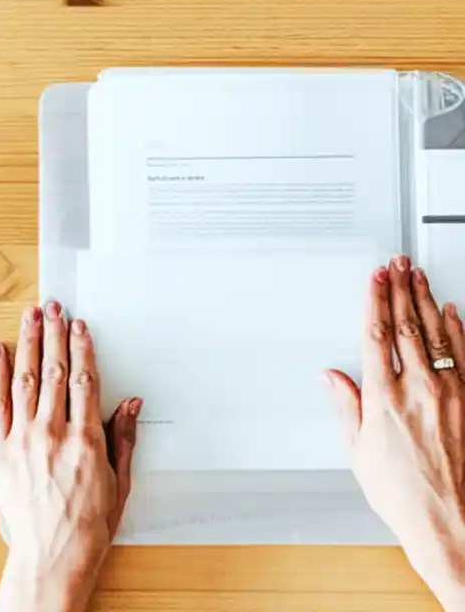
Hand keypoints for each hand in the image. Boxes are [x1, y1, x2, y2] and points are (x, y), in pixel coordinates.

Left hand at [0, 303, 142, 611]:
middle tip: (54, 307)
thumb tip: (129, 402)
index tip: (80, 326)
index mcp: (85, 440)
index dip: (81, 348)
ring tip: (30, 317)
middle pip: (53, 371)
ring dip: (27, 343)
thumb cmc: (89, 523)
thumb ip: (123, 437)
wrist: (52, 554)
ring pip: (24, 380)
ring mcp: (22, 440)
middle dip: (54, 335)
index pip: (83, 381)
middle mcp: (52, 434)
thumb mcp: (120, 481)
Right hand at [325, 257, 464, 608]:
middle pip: (407, 327)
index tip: (374, 280)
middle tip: (396, 265)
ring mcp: (449, 394)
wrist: (449, 519)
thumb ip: (347, 407)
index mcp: (384, 400)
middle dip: (399, 291)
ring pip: (436, 335)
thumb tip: (332, 377)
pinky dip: (457, 329)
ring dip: (425, 301)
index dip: (374, 303)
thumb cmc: (403, 493)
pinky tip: (451, 312)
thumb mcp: (358, 451)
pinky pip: (463, 355)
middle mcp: (418, 391)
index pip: (377, 337)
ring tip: (417, 276)